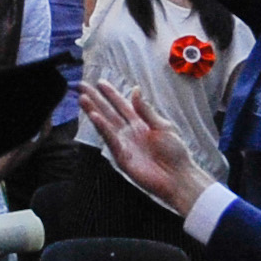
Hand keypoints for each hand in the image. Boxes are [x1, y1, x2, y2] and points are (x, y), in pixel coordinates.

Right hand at [81, 82, 211, 217]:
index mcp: (140, 124)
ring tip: (82, 99)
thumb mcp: (163, 126)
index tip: (100, 82)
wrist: (179, 177)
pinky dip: (102, 128)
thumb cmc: (175, 153)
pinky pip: (110, 140)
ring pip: (105, 124)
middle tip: (82, 86)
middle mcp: (129, 132)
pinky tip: (94, 117)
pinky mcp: (121, 157)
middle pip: (108, 112)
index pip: (122, 105)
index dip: (111, 94)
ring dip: (93, 111)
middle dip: (95, 99)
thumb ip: (146, 110)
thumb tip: (135, 89)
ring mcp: (124, 144)